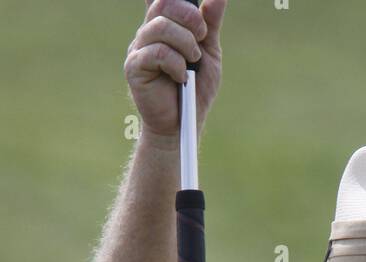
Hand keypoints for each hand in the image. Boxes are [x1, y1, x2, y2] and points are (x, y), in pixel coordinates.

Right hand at [125, 0, 228, 140]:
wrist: (183, 126)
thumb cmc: (194, 90)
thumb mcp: (209, 53)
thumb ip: (210, 24)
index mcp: (164, 25)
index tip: (198, 15)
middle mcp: (148, 32)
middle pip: (163, 3)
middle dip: (190, 17)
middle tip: (202, 36)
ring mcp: (139, 48)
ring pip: (160, 27)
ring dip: (185, 43)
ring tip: (192, 62)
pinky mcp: (134, 67)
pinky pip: (157, 53)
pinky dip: (176, 64)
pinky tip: (181, 77)